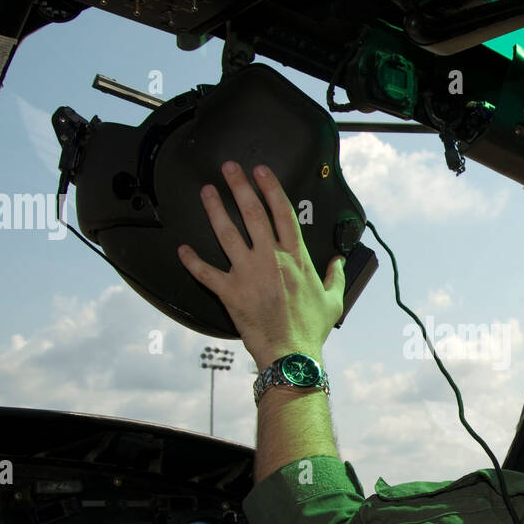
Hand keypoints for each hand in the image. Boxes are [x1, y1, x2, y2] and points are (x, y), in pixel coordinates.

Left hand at [176, 161, 344, 368]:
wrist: (292, 354)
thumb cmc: (311, 330)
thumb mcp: (333, 301)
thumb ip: (336, 277)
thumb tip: (340, 262)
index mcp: (296, 259)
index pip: (283, 213)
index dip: (271, 188)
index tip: (261, 171)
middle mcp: (271, 260)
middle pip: (253, 214)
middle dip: (239, 187)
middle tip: (228, 168)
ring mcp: (249, 274)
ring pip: (227, 234)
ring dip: (215, 210)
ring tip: (206, 192)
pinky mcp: (230, 292)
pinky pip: (206, 273)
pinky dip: (192, 261)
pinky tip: (182, 249)